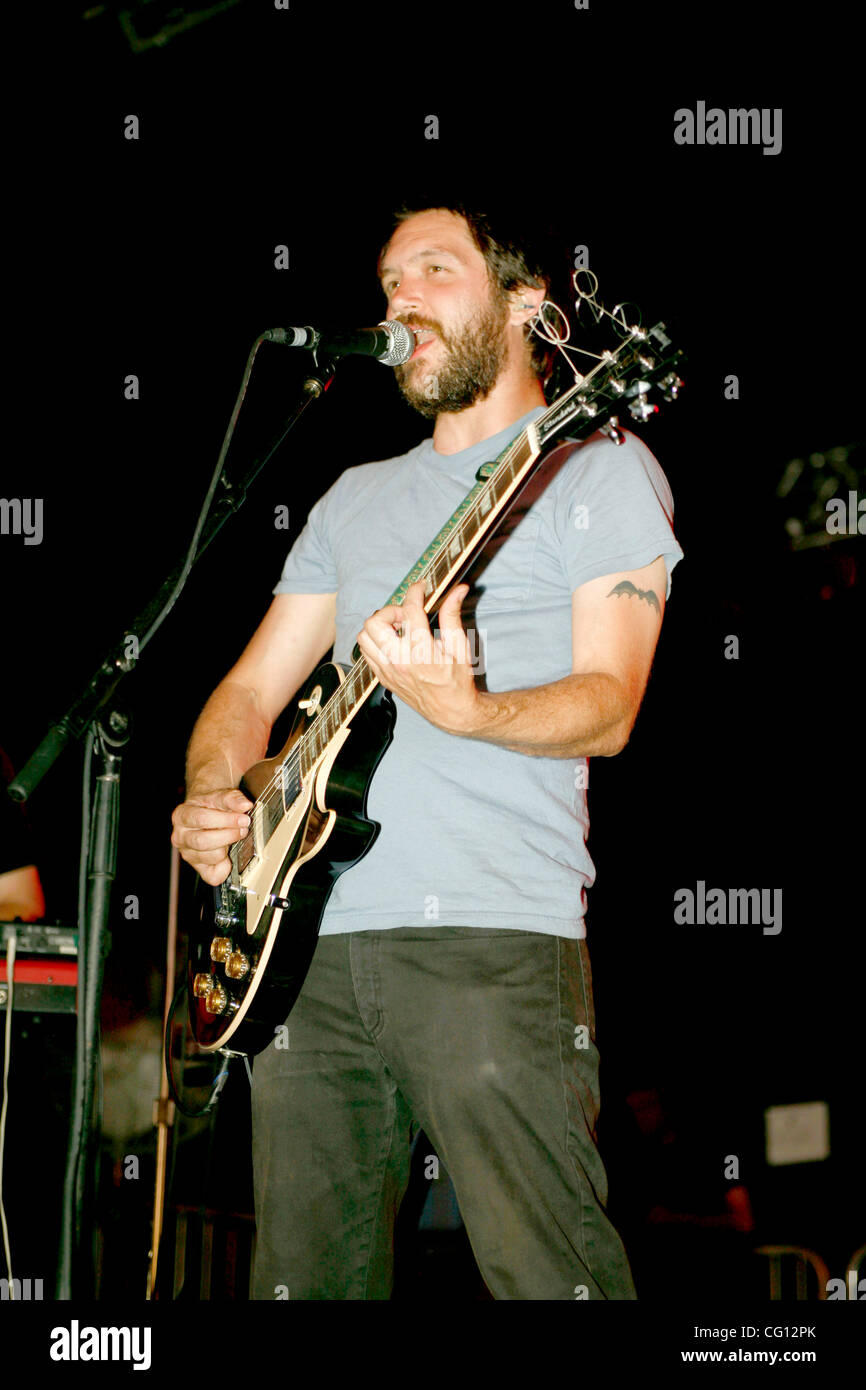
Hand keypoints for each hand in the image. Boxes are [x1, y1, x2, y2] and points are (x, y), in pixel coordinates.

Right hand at [170, 786, 252, 885]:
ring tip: (235, 837)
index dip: (226, 820)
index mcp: (181, 816)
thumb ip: (233, 798)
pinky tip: (228, 856)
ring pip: (210, 857)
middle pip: (203, 841)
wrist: (205, 811)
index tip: (244, 819)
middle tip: (243, 829)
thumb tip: (244, 805)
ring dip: (227, 848)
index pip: (202, 819)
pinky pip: (212, 876)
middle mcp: (180, 836)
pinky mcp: (197, 867)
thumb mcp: (220, 796)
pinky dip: (224, 868)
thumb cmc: (211, 805)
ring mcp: (187, 854)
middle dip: (228, 836)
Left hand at [355, 580, 480, 735]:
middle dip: (390, 611)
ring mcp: (388, 671)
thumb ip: (453, 616)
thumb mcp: (460, 646)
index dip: (415, 592)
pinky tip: (394, 642)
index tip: (421, 588)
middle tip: (406, 614)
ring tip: (398, 628)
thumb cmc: (458, 680)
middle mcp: (400, 662)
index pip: (409, 611)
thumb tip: (458, 590)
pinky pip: (367, 652)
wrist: (451, 711)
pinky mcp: (383, 678)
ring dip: (379, 626)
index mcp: (421, 652)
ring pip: (364, 637)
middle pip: (375, 622)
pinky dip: (376, 641)